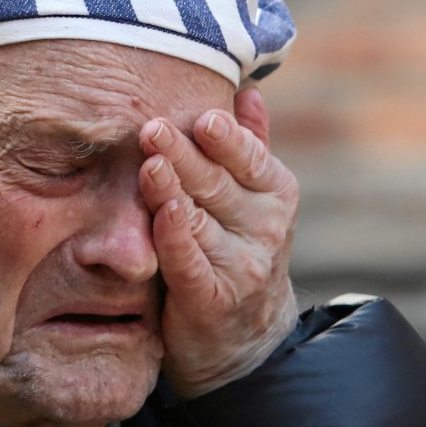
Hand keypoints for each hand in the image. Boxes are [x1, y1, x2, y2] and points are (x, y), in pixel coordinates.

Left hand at [137, 87, 298, 398]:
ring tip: (149, 166)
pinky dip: (176, 238)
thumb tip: (248, 90)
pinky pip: (189, 262)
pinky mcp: (212, 299)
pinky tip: (162, 215)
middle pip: (217, 183)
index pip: (249, 156)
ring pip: (201, 220)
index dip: (224, 137)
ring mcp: (242, 265)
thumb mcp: (250, 197)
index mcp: (275, 192)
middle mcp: (266, 227)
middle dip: (183, 156)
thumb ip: (249, 147)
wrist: (241, 336)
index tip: (200, 117)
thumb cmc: (234, 248)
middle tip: (151, 129)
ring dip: (173, 192)